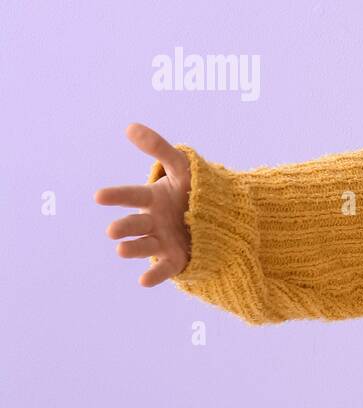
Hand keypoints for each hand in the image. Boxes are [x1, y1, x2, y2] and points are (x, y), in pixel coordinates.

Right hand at [94, 123, 192, 286]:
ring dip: (133, 249)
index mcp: (152, 199)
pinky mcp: (177, 259)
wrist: (219, 216)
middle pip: (136, 224)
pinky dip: (153, 274)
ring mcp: (164, 241)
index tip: (98, 196)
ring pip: (146, 245)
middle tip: (113, 231)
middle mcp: (153, 221)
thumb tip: (129, 126)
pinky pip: (164, 268)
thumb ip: (158, 148)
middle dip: (125, 226)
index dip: (116, 196)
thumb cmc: (193, 190)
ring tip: (121, 250)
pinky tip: (142, 281)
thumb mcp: (182, 167)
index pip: (132, 195)